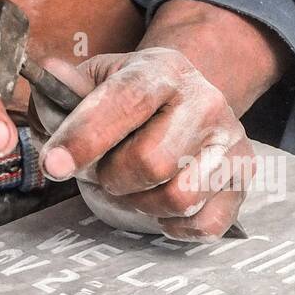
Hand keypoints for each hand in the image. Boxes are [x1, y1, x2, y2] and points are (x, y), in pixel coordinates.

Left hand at [33, 48, 256, 241]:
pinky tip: (162, 205)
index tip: (54, 165)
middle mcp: (206, 101)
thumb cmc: (131, 102)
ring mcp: (231, 143)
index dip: (86, 136)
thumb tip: (52, 77)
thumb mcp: (96, 83)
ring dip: (142, 204)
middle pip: (150, 162)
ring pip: (178, 198)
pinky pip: (204, 224)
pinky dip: (174, 225)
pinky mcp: (243, 180)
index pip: (126, 101)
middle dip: (113, 178)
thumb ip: (67, 89)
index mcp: (163, 70)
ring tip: (135, 188)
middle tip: (105, 173)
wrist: (186, 105)